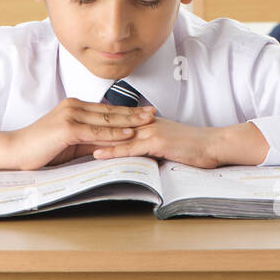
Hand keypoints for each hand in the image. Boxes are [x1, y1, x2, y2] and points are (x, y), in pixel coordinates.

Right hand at [0, 98, 155, 170]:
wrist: (16, 151)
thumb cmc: (40, 149)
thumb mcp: (69, 142)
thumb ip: (89, 139)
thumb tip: (110, 144)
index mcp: (74, 107)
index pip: (106, 109)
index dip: (126, 111)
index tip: (144, 111)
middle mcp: (73, 106)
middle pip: (110, 111)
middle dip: (134, 113)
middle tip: (153, 113)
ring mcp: (70, 115)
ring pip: (106, 120)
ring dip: (129, 122)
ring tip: (147, 122)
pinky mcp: (67, 128)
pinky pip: (96, 132)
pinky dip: (114, 134)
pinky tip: (129, 135)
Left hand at [88, 117, 264, 167]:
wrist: (215, 145)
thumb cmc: (194, 147)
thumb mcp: (166, 145)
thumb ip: (148, 147)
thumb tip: (134, 156)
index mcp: (145, 123)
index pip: (113, 123)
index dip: (92, 127)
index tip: (71, 132)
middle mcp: (145, 123)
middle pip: (109, 126)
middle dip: (85, 131)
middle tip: (63, 137)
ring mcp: (151, 131)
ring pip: (116, 135)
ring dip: (93, 140)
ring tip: (71, 146)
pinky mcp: (158, 142)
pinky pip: (131, 147)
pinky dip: (113, 150)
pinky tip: (97, 154)